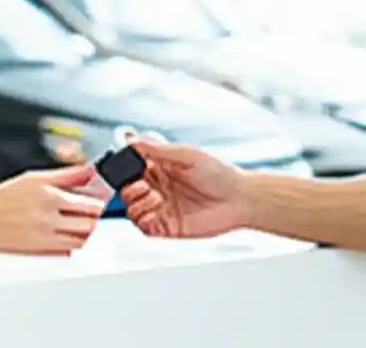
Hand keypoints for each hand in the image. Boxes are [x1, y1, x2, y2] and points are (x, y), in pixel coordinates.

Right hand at [0, 164, 108, 254]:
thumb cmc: (4, 196)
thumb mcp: (36, 177)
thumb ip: (66, 175)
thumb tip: (89, 171)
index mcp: (50, 196)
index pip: (89, 203)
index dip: (98, 200)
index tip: (99, 197)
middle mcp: (49, 217)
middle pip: (90, 222)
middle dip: (94, 216)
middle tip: (90, 210)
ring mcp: (45, 235)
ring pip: (82, 238)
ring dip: (86, 230)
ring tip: (80, 222)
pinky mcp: (40, 249)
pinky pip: (69, 250)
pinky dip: (74, 242)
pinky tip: (68, 233)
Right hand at [118, 141, 252, 238]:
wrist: (240, 199)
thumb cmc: (220, 173)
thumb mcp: (187, 155)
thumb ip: (157, 150)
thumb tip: (131, 140)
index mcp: (161, 168)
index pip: (132, 168)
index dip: (125, 169)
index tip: (126, 166)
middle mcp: (159, 188)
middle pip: (127, 190)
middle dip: (128, 188)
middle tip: (142, 184)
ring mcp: (162, 208)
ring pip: (132, 209)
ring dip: (135, 202)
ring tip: (154, 195)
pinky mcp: (167, 226)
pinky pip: (143, 226)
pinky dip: (142, 218)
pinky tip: (157, 208)